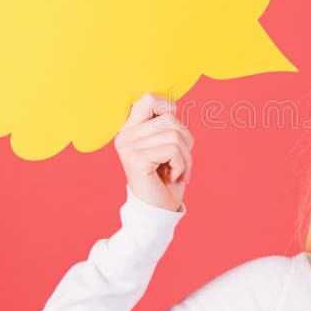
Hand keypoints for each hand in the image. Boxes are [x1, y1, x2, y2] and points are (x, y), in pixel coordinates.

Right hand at [114, 93, 193, 211]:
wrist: (158, 210)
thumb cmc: (166, 178)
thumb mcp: (166, 146)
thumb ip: (165, 125)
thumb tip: (173, 105)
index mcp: (129, 130)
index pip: (149, 99)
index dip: (169, 109)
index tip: (175, 133)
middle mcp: (124, 136)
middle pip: (169, 118)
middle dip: (186, 140)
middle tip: (181, 160)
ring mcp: (128, 147)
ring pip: (174, 134)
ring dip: (185, 156)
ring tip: (178, 170)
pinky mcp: (136, 160)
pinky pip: (172, 149)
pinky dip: (181, 165)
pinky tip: (172, 177)